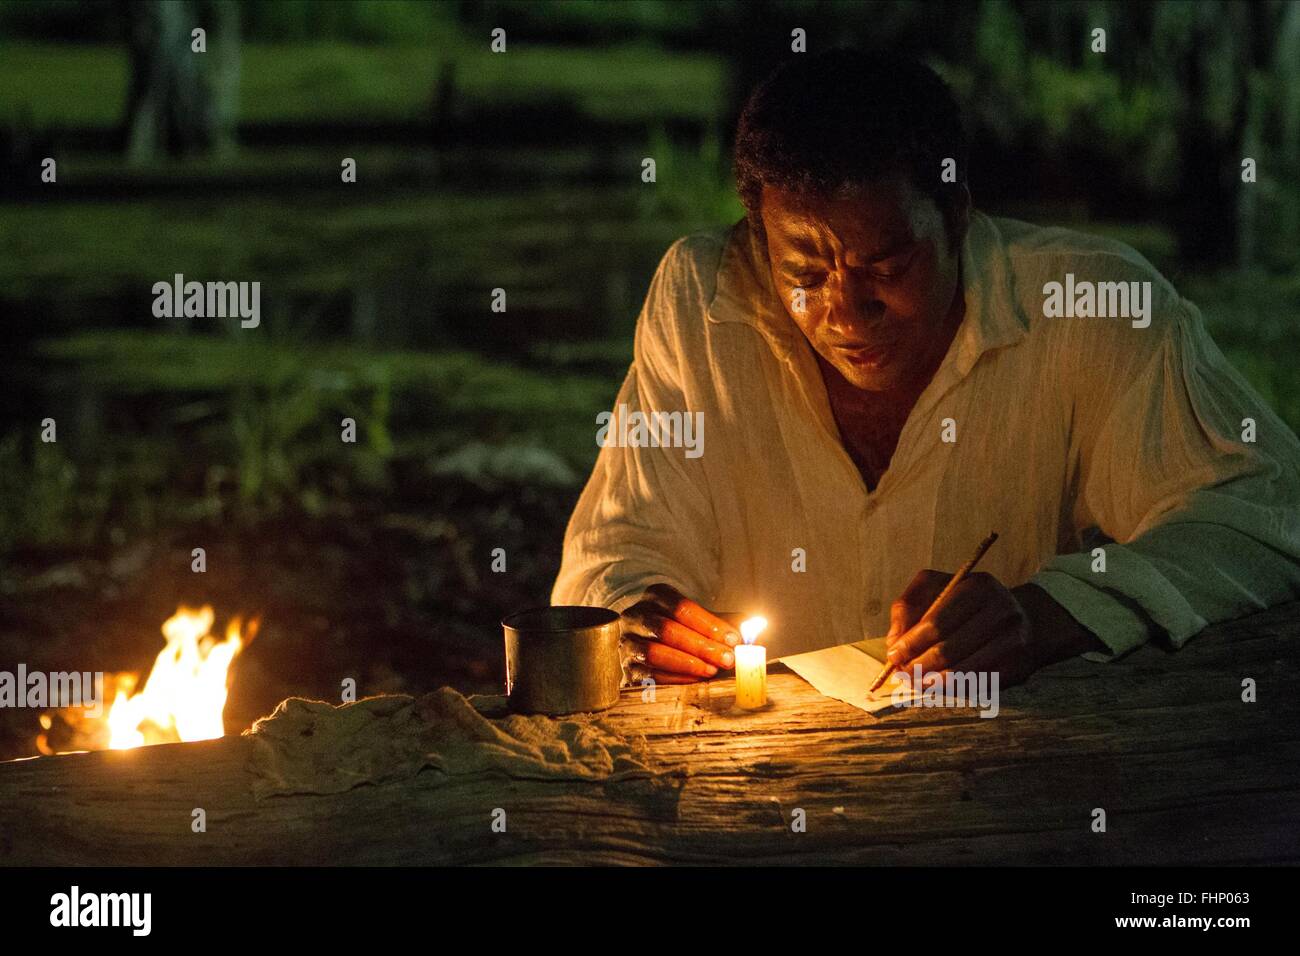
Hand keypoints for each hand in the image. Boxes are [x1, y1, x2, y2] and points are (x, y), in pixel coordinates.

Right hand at [619, 583, 738, 684]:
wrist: (651, 646)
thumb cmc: (687, 631)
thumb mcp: (705, 621)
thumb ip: (729, 622)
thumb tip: (756, 626)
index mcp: (656, 596)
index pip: (681, 607)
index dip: (710, 624)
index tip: (734, 639)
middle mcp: (635, 615)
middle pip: (666, 629)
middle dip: (701, 646)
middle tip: (728, 659)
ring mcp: (627, 642)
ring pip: (653, 652)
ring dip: (687, 663)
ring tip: (713, 670)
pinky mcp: (626, 669)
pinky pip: (648, 675)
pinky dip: (675, 679)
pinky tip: (696, 681)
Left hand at [884, 571, 1102, 689]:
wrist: (1028, 619)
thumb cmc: (970, 603)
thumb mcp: (937, 588)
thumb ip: (908, 606)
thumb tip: (893, 641)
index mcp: (978, 587)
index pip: (937, 622)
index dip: (911, 642)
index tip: (893, 655)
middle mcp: (1001, 612)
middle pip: (948, 649)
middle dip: (918, 665)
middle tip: (901, 674)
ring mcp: (1014, 642)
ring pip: (962, 672)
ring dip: (932, 682)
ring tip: (914, 683)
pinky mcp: (1019, 668)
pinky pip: (977, 685)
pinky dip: (952, 689)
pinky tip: (937, 687)